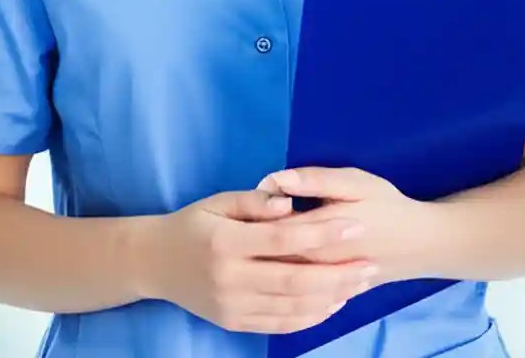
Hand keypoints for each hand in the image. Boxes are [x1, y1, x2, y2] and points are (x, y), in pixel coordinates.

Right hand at [134, 189, 379, 333]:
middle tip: (371, 265)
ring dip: (332, 298)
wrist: (153, 263)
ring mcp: (232, 305)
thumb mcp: (217, 202)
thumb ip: (255, 202)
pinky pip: (280, 324)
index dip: (322, 233)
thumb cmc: (191, 225)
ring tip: (359, 284)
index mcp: (225, 242)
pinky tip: (333, 303)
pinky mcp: (234, 322)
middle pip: (295, 280)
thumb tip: (291, 203)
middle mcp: (229, 278)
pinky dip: (311, 316)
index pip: (283, 239)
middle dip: (339, 274)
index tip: (355, 226)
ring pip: (292, 307)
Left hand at [258, 168, 441, 283]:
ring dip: (264, 258)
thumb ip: (313, 181)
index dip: (256, 212)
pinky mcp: (325, 295)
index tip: (260, 198)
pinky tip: (281, 260)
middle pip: (266, 255)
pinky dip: (279, 278)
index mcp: (317, 235)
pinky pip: (292, 294)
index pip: (268, 228)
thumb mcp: (354, 183)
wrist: (420, 244)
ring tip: (268, 238)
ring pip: (276, 277)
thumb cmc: (386, 207)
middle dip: (256, 236)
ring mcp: (319, 286)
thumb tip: (274, 179)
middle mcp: (314, 266)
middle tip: (259, 218)